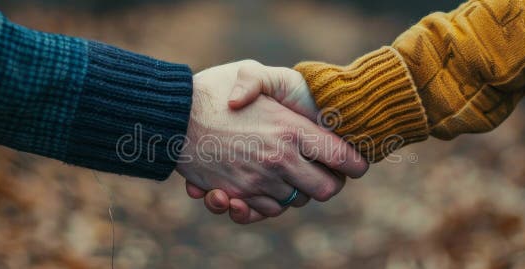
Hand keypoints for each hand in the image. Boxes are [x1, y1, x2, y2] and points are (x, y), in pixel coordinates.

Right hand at [177, 60, 367, 222]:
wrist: (169, 118)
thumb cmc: (209, 90)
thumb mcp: (247, 71)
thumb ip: (273, 83)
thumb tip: (291, 106)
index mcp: (291, 129)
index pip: (344, 159)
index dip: (355, 164)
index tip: (354, 163)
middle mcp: (280, 159)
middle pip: (326, 189)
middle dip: (326, 182)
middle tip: (318, 169)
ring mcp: (258, 181)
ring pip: (295, 202)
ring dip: (293, 191)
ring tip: (282, 171)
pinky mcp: (237, 194)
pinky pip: (266, 211)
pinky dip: (266, 203)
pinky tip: (259, 184)